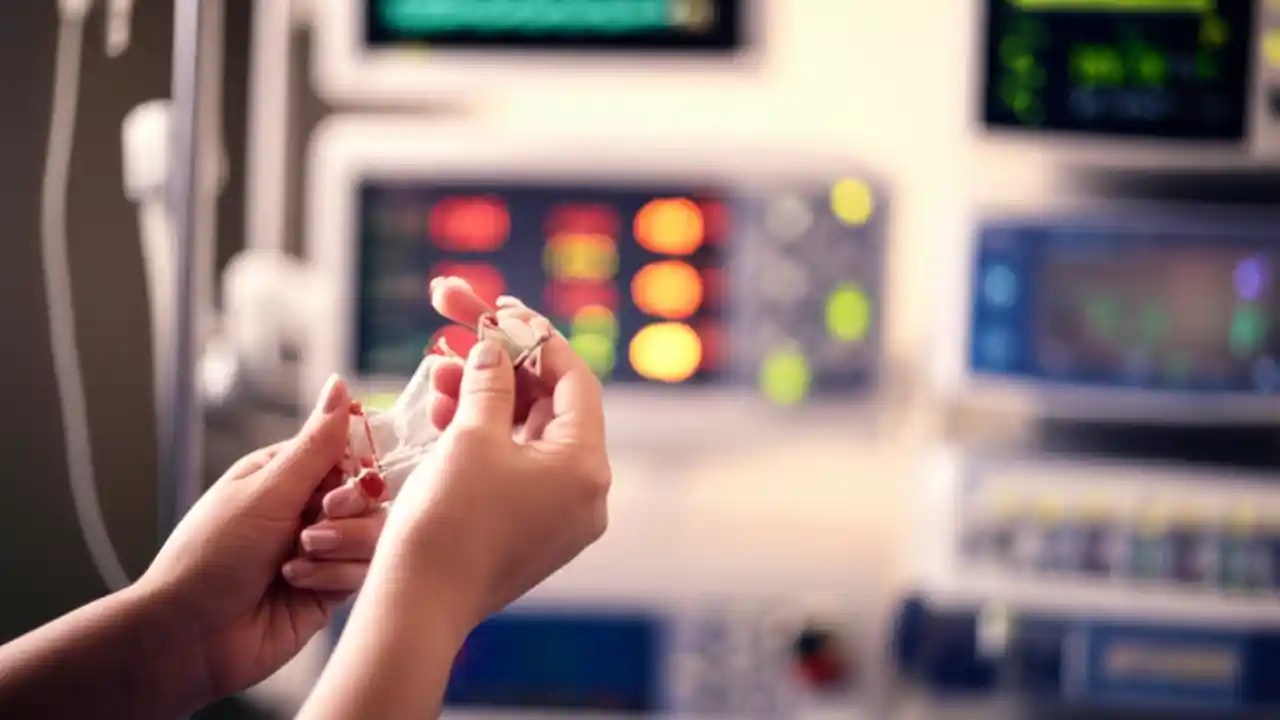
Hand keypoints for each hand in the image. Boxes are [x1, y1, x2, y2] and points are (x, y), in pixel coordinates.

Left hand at [135, 376, 382, 698]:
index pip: (350, 453)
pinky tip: (296, 583)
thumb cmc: (211, 556)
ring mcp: (324, 549)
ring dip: (338, 546)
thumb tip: (340, 384)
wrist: (191, 635)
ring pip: (373, 534)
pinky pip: (364, 571)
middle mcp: (309, 508)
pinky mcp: (332, 588)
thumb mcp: (266, 490)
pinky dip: (333, 576)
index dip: (357, 467)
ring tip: (297, 560)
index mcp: (288, 474)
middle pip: (370, 495)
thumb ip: (316, 444)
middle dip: (346, 512)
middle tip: (311, 525)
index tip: (338, 485)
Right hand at [374, 282, 611, 630]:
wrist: (416, 607)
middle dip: (499, 368)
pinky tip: (442, 416)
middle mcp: (583, 494)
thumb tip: (498, 348)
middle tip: (456, 334)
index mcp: (586, 468)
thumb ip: (492, 383)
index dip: (536, 338)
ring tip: (438, 377)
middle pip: (548, 406)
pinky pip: (511, 468)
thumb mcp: (471, 438)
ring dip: (483, 400)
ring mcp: (557, 516)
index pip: (574, 380)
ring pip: (524, 436)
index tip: (502, 309)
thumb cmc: (449, 522)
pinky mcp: (527, 530)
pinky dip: (481, 439)